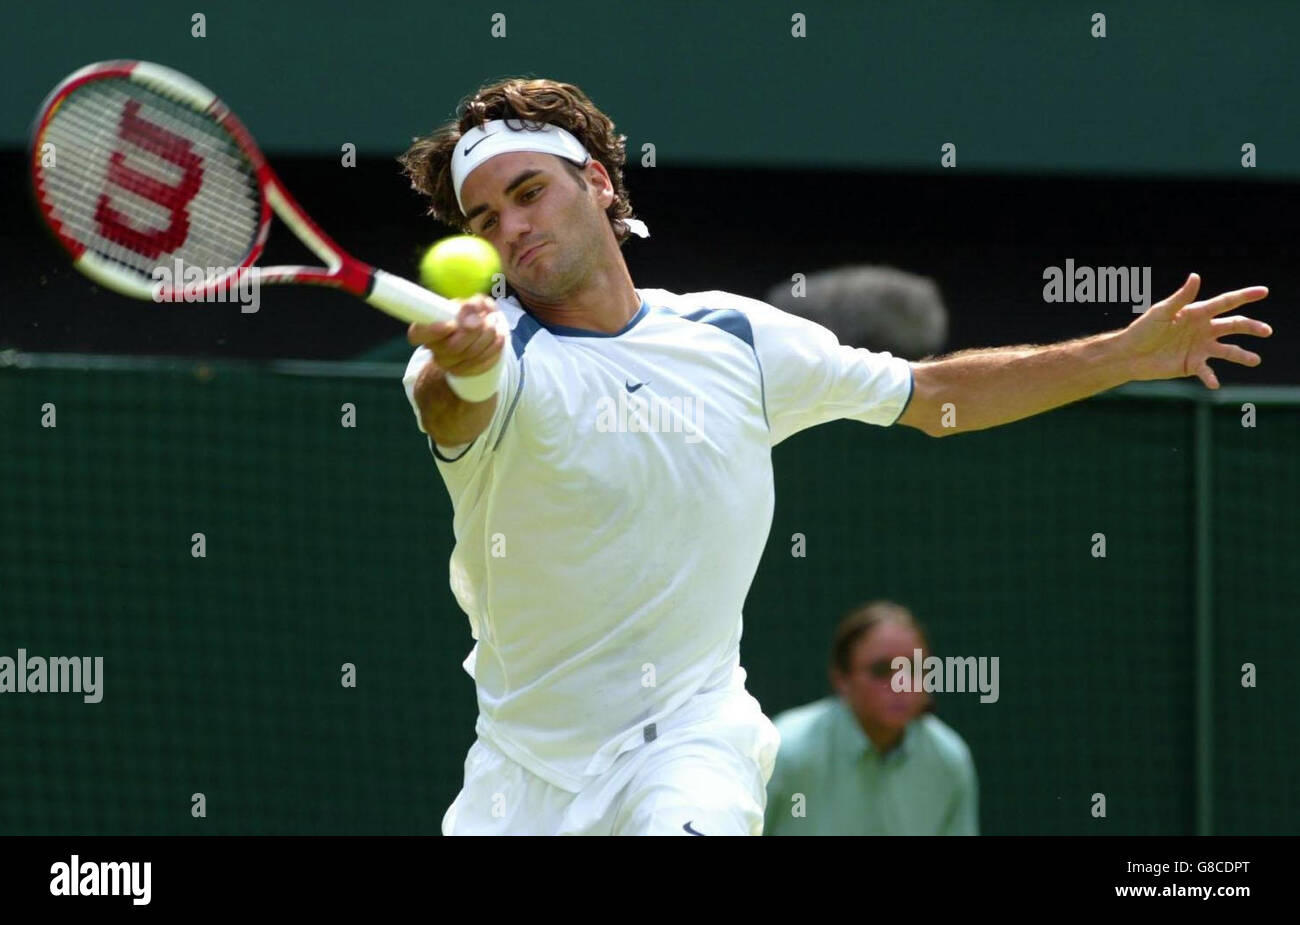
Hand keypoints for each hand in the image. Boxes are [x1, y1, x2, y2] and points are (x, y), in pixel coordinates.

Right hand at [406, 295, 504, 376]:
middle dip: (474, 330)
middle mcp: (435, 349)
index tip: (451, 324)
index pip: (418, 334)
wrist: (480, 336)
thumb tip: (472, 309)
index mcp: (426, 330)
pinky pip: (484, 361)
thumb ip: (471, 305)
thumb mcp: (470, 304)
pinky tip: (499, 334)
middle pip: (452, 346)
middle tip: (487, 317)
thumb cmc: (470, 315)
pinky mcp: (467, 372)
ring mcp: (450, 364)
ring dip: (488, 335)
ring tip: (495, 321)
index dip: (433, 331)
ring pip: (471, 354)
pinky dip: (495, 346)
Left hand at [1122, 274, 1271, 387]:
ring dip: (1242, 356)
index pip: (1226, 303)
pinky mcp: (1192, 365)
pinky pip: (1207, 372)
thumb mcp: (1162, 312)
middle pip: (1234, 326)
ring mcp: (1200, 348)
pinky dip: (1211, 378)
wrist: (1129, 355)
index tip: (1264, 291)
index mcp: (1197, 313)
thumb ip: (1181, 297)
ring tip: (1256, 360)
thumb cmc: (1143, 329)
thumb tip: (1196, 276)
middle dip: (1251, 327)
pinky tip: (1215, 384)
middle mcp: (1203, 329)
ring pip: (1227, 351)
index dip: (1244, 296)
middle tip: (1266, 331)